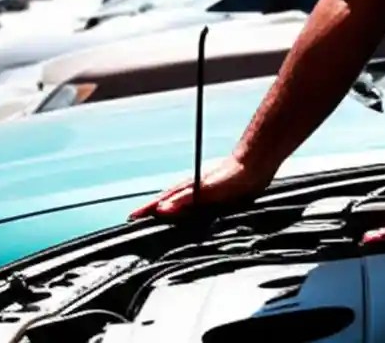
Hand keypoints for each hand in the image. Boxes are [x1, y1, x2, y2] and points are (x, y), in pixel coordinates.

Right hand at [129, 153, 273, 219]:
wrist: (253, 164)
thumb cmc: (232, 177)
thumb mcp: (207, 191)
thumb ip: (185, 201)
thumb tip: (161, 211)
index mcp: (185, 188)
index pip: (159, 201)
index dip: (145, 210)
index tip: (130, 219)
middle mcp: (190, 188)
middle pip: (165, 201)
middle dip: (151, 210)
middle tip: (137, 220)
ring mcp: (200, 189)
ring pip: (177, 201)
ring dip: (165, 209)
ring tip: (156, 218)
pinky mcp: (212, 193)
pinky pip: (191, 203)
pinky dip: (182, 208)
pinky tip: (187, 213)